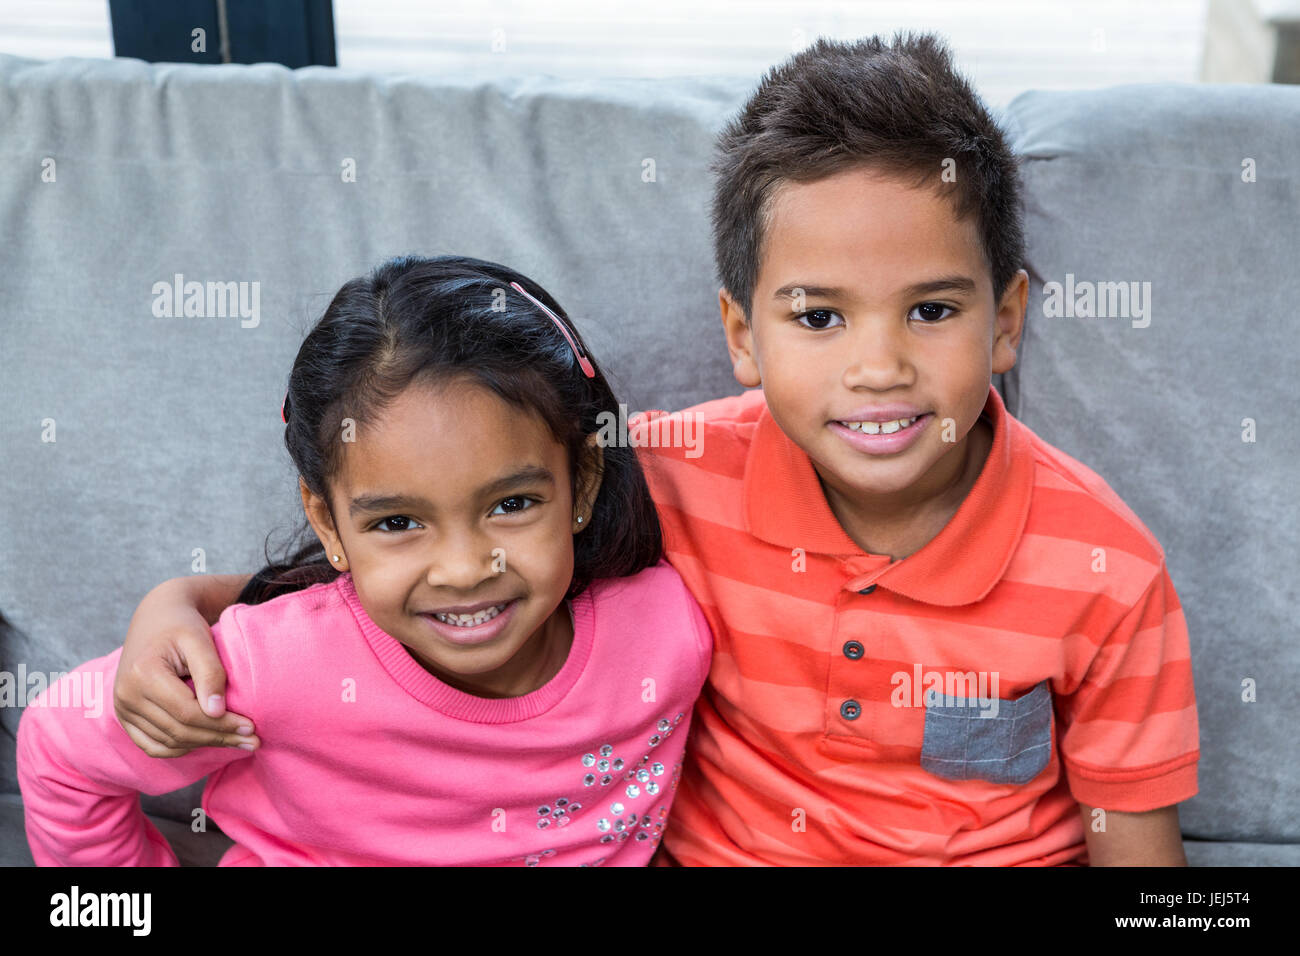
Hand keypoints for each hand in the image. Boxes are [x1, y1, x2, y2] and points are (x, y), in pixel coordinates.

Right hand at [113, 579, 259, 756]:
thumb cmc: (182, 626)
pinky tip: (208, 742)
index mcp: (143, 674)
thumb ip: (210, 673)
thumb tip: (217, 711)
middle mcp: (126, 695)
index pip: (187, 712)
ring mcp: (123, 709)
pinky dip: (181, 748)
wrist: (156, 619)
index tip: (251, 727)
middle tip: (253, 740)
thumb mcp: (200, 639)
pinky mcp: (126, 717)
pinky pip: (153, 746)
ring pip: (168, 742)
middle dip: (219, 738)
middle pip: (178, 731)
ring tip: (237, 742)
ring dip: (205, 745)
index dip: (221, 724)